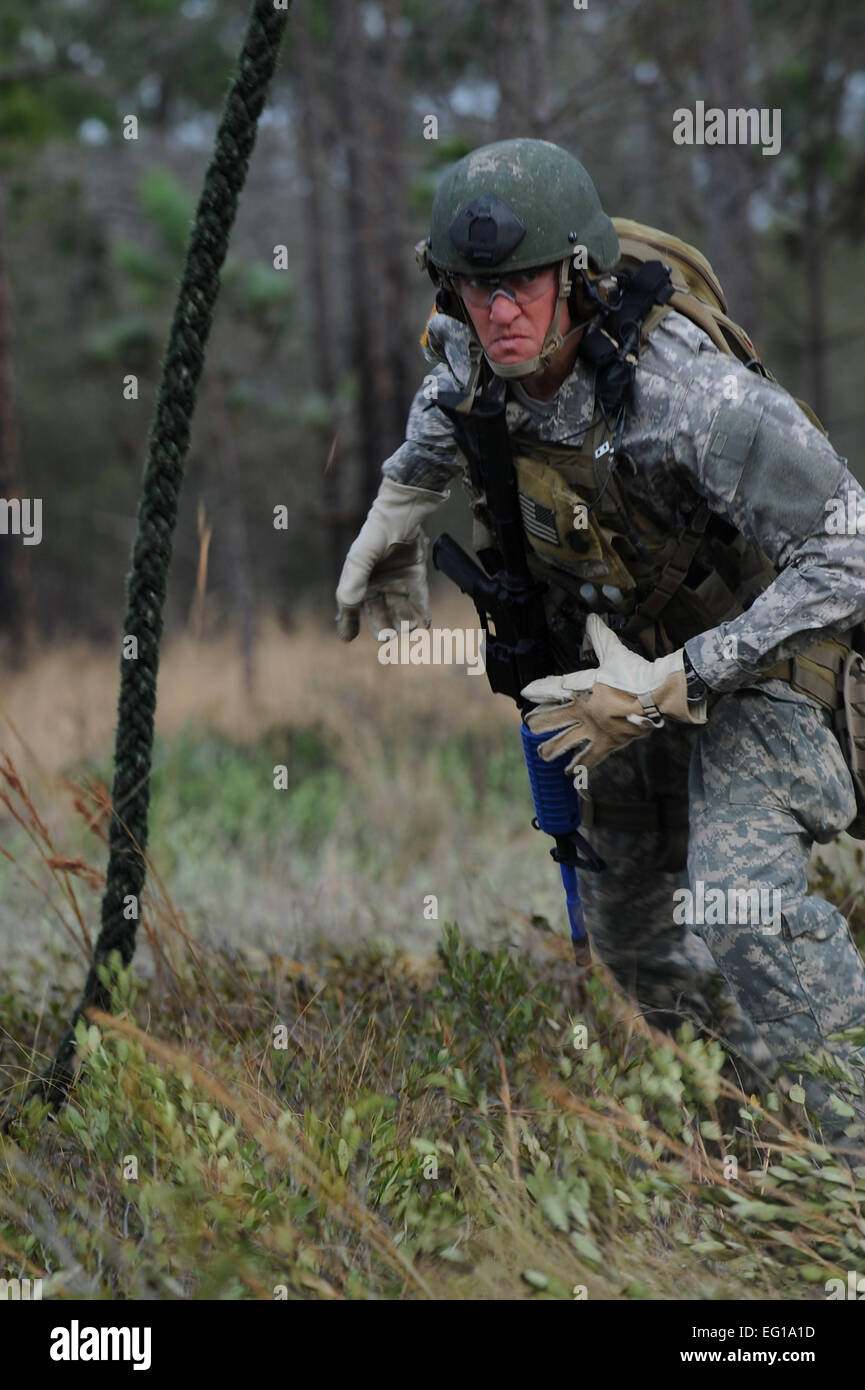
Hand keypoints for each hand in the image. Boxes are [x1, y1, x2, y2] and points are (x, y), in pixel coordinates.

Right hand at [335, 478, 447, 640]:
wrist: (403, 515)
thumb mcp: (361, 557)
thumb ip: (353, 581)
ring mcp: (397, 583)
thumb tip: (348, 605)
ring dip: (404, 622)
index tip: (349, 638)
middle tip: (388, 638)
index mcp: (358, 582)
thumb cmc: (377, 535)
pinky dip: (422, 613)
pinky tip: (426, 622)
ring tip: (409, 629)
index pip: (351, 608)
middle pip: (378, 614)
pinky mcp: (415, 579)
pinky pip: (419, 601)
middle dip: (384, 628)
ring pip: (400, 611)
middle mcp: (377, 586)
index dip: (349, 623)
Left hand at [520, 614, 706, 770]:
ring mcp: (594, 729)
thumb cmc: (635, 673)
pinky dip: (580, 764)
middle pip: (554, 719)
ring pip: (567, 742)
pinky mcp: (608, 743)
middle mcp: (583, 712)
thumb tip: (591, 618)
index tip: (525, 692)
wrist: (656, 694)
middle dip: (540, 721)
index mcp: (582, 689)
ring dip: (553, 748)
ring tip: (541, 753)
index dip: (539, 690)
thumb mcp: (614, 653)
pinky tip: (569, 771)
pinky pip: (590, 756)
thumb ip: (599, 637)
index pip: (554, 689)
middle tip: (528, 724)